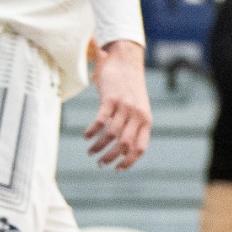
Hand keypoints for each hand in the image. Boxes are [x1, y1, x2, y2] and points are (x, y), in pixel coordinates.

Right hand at [86, 40, 150, 169]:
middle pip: (124, 145)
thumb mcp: (138, 107)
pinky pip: (100, 120)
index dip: (129, 161)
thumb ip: (133, 125)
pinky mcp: (111, 99)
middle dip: (111, 158)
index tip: (118, 169)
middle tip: (100, 163)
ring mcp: (125, 106)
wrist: (126, 62)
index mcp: (146, 120)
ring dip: (99, 147)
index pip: (140, 147)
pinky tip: (85, 136)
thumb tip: (122, 149)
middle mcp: (138, 115)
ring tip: (90, 152)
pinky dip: (92, 131)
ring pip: (111, 135)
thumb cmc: (129, 88)